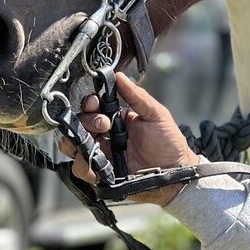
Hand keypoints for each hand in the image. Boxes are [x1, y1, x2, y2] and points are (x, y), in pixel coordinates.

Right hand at [60, 71, 199, 207]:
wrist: (176, 172)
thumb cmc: (169, 142)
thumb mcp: (156, 115)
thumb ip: (137, 96)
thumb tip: (118, 75)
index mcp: (116, 119)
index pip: (93, 107)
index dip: (89, 103)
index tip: (94, 103)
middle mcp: (105, 135)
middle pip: (79, 124)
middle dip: (86, 120)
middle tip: (103, 124)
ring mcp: (102, 154)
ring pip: (73, 146)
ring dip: (77, 141)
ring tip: (95, 142)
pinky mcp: (101, 174)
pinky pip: (81, 169)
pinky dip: (83, 165)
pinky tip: (96, 162)